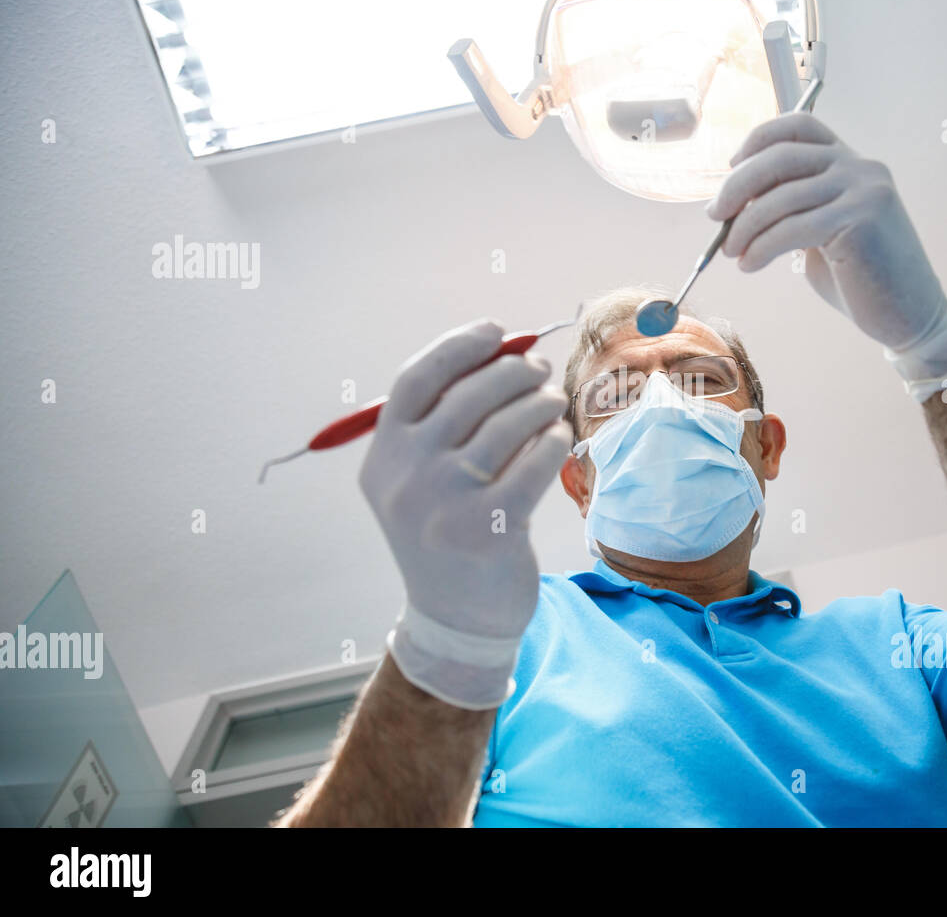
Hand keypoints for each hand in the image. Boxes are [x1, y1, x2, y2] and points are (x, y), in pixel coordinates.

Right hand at [360, 318, 570, 707]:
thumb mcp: (423, 480)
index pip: (416, 381)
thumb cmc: (450, 532)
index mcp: (383, 458)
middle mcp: (407, 477)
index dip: (458, 347)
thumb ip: (446, 422)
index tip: (495, 332)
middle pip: (469, 395)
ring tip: (551, 404)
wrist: (458, 619)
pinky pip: (536, 460)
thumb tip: (504, 352)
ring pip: (508, 423)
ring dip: (540, 403)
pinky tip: (558, 440)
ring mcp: (446, 504)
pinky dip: (554, 440)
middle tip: (538, 372)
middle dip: (514, 372)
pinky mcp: (491, 528)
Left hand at [706, 113, 946, 352]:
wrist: (909, 315)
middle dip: (738, 185)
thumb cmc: (860, 279)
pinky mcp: (861, 220)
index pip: (799, 126)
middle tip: (716, 216)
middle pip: (781, 156)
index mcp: (852, 162)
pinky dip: (761, 247)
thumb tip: (732, 204)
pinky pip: (793, 228)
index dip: (758, 140)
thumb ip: (791, 208)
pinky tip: (751, 265)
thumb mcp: (821, 232)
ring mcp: (864, 191)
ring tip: (732, 253)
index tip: (731, 167)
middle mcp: (860, 168)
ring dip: (745, 227)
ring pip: (781, 197)